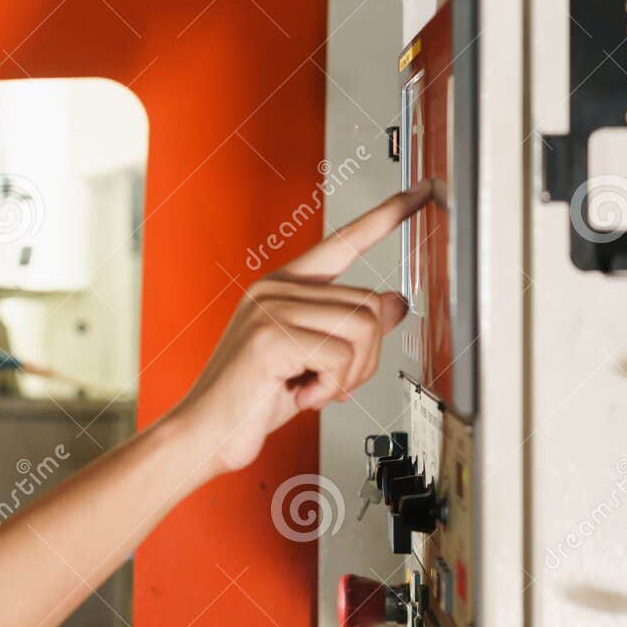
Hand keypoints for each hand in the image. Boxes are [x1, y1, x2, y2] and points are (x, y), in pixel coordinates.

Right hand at [170, 188, 427, 475]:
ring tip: (314, 388)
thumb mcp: (313, 360)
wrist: (206, 433)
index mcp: (282, 287)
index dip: (385, 216)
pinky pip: (340, 356)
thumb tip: (395, 302)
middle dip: (366, 357)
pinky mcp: (270, 336)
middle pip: (369, 304)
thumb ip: (349, 328)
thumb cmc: (252, 400)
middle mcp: (274, 289)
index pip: (343, 242)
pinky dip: (330, 387)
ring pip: (362, 329)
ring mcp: (270, 308)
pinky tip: (300, 395)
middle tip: (332, 383)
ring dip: (351, 374)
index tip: (420, 192)